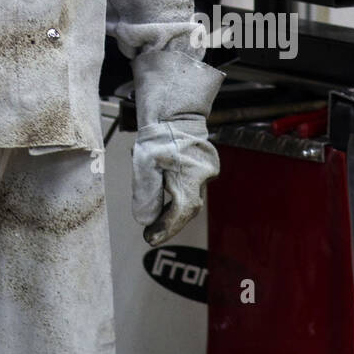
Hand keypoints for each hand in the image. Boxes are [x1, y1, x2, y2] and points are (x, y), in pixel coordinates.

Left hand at [132, 117, 218, 246]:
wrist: (173, 114)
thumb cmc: (159, 135)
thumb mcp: (144, 162)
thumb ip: (146, 193)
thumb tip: (146, 219)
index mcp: (190, 173)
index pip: (181, 211)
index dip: (166, 228)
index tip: (150, 238)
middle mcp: (204, 174)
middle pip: (187, 207)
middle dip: (169, 222)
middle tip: (151, 231)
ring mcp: (208, 171)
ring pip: (190, 197)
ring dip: (173, 207)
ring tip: (155, 212)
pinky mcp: (207, 167)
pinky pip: (192, 186)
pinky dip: (178, 194)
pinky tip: (165, 192)